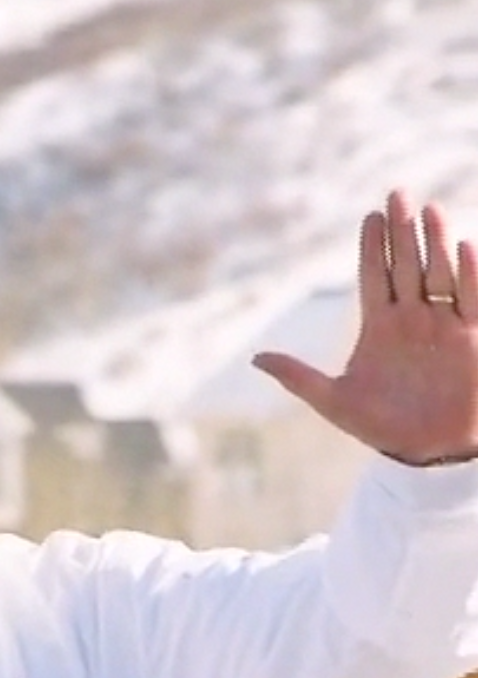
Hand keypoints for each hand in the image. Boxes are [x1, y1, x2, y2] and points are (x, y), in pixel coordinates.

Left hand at [254, 190, 477, 463]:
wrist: (429, 451)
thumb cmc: (382, 427)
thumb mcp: (333, 402)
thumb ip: (298, 377)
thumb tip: (255, 358)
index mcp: (379, 327)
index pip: (374, 277)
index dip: (372, 247)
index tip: (369, 215)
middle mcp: (412, 319)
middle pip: (405, 266)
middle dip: (401, 232)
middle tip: (396, 194)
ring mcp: (444, 326)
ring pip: (438, 274)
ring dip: (435, 243)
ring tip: (428, 209)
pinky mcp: (472, 338)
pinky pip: (473, 300)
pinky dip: (471, 275)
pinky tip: (465, 248)